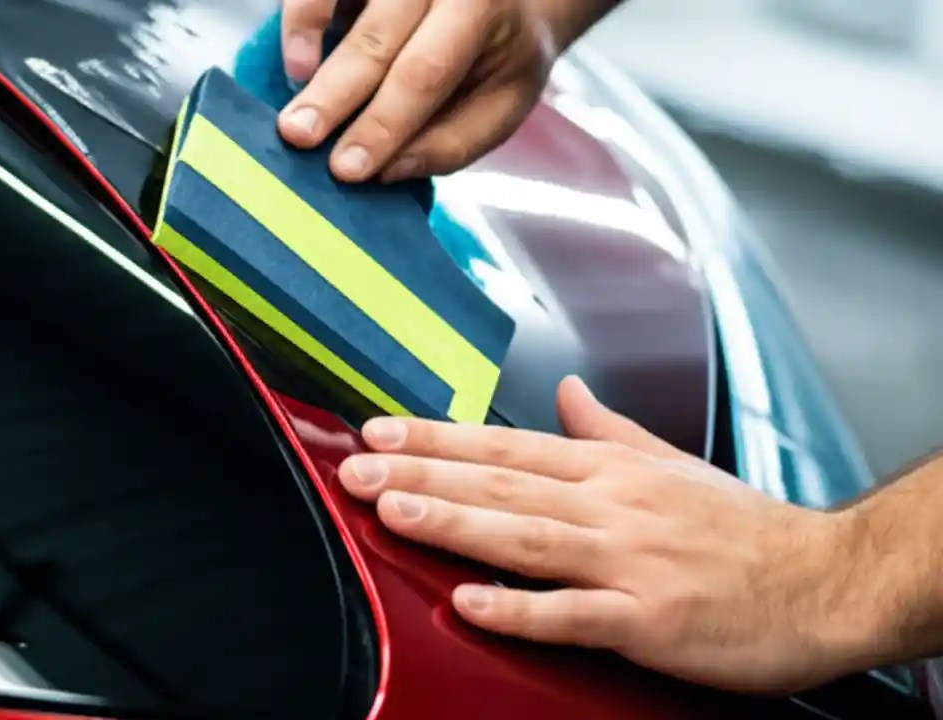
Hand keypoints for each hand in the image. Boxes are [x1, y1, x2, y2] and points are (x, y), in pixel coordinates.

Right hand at [277, 0, 616, 182]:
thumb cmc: (500, 55)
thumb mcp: (503, 103)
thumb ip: (452, 143)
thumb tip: (387, 172)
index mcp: (480, 11)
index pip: (424, 71)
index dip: (383, 122)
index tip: (346, 168)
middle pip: (377, 39)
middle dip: (334, 94)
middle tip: (297, 136)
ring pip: (345, 6)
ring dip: (309, 52)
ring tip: (292, 106)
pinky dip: (301, 20)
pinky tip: (297, 64)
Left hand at [338, 376, 879, 692]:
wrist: (823, 580)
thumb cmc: (744, 529)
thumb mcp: (670, 462)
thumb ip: (608, 429)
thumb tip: (564, 394)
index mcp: (611, 469)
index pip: (506, 444)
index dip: (437, 437)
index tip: (379, 430)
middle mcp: (611, 505)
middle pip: (500, 482)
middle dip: (422, 472)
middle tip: (355, 465)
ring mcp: (628, 560)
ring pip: (525, 536)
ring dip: (453, 522)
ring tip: (391, 510)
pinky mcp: (648, 618)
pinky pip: (573, 613)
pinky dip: (520, 607)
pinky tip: (468, 601)